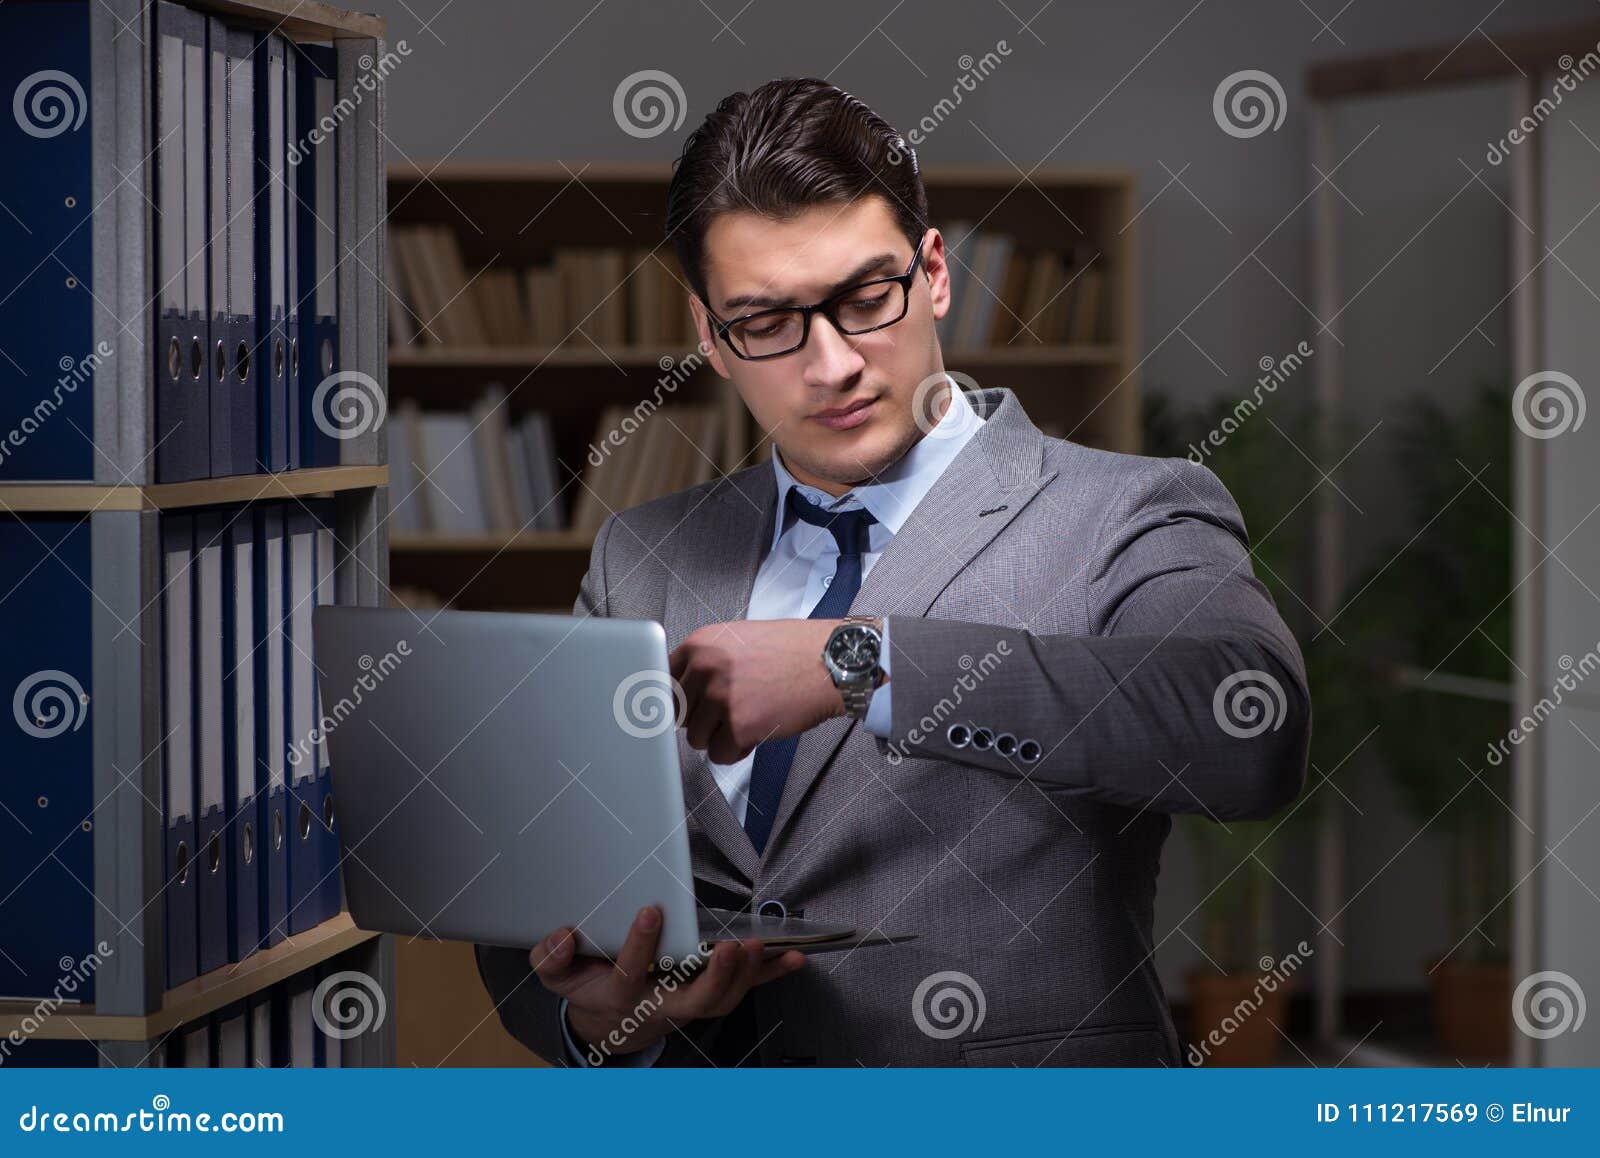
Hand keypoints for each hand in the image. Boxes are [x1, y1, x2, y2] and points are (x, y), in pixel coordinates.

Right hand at [531, 905, 804, 1061]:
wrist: (612, 1024)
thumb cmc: (589, 990)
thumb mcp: (559, 978)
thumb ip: (552, 959)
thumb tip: (561, 936)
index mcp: (622, 995)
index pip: (630, 973)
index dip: (639, 946)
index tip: (649, 912)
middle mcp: (662, 1003)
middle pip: (695, 1000)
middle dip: (717, 976)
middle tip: (731, 948)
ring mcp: (690, 1002)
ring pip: (723, 999)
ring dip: (747, 975)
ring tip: (760, 946)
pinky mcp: (710, 994)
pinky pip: (745, 988)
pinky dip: (771, 975)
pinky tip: (794, 958)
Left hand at [669, 619, 845, 763]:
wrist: (831, 661)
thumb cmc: (793, 650)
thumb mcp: (738, 639)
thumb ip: (707, 661)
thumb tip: (681, 691)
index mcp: (701, 644)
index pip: (664, 682)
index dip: (681, 699)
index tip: (689, 708)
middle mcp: (705, 669)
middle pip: (678, 714)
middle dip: (701, 719)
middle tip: (729, 713)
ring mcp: (720, 698)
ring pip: (696, 738)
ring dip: (719, 737)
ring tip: (748, 721)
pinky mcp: (739, 727)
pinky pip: (720, 755)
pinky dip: (737, 751)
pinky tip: (756, 733)